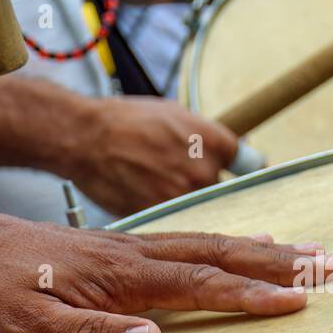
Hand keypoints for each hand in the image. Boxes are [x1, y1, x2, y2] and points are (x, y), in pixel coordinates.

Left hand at [0, 201, 332, 332]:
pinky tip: (237, 244)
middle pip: (220, 253)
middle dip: (279, 263)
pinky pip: (184, 239)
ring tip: (305, 251)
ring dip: (260, 249)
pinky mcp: (115, 245)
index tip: (300, 300)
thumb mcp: (28, 328)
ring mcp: (126, 245)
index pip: (201, 284)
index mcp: (120, 276)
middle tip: (332, 264)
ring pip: (206, 242)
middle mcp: (133, 253)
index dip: (252, 294)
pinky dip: (223, 240)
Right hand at [67, 97, 238, 215]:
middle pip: (220, 188)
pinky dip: (162, 208)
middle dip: (203, 182)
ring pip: (197, 205)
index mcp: (215, 142)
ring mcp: (183, 197)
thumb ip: (206, 136)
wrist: (86, 137)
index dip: (234, 165)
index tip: (232, 169)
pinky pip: (174, 217)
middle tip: (175, 171)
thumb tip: (228, 151)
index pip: (246, 162)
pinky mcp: (162, 216)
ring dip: (182, 198)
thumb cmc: (126, 121)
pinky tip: (144, 190)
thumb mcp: (176, 114)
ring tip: (155, 179)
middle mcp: (204, 172)